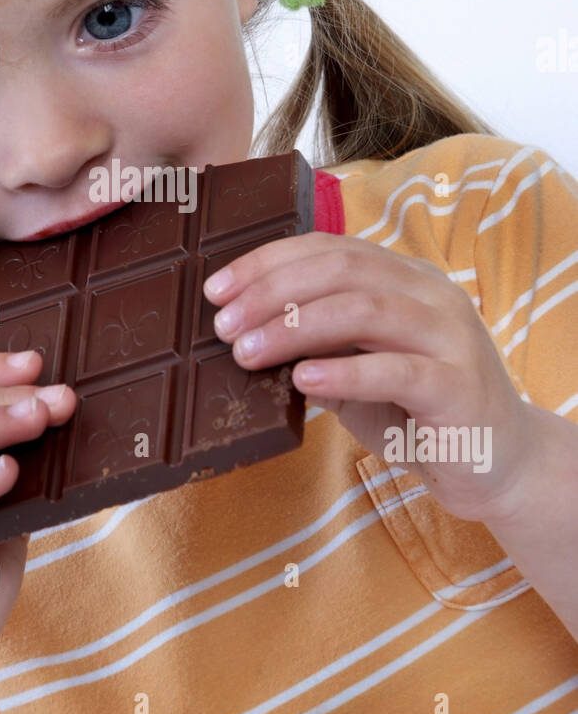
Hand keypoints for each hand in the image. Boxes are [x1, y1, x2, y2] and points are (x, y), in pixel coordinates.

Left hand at [202, 231, 535, 523]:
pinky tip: (303, 380)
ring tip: (247, 351)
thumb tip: (241, 333)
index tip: (216, 289)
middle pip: (342, 269)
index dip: (267, 262)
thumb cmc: (416, 412)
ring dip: (295, 326)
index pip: (329, 249)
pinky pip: (396, 370)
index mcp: (404, 278)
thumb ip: (314, 346)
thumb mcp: (355, 370)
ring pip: (364, 309)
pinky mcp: (458, 386)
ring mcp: (449, 336)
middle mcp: (430, 294)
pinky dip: (344, 372)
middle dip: (271, 292)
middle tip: (222, 325)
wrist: (498, 465)